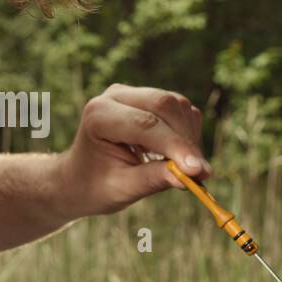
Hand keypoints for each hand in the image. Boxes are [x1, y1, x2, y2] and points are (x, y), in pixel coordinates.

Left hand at [53, 83, 211, 218]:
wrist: (81, 177)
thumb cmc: (96, 186)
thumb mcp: (122, 189)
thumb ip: (154, 179)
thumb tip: (192, 177)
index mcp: (99, 115)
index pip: (146, 124)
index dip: (176, 147)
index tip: (198, 171)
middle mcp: (115, 96)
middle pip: (165, 105)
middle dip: (186, 140)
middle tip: (200, 174)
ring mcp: (133, 93)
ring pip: (177, 105)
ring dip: (189, 137)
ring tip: (182, 169)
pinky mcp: (149, 98)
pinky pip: (180, 110)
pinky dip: (187, 133)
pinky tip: (176, 156)